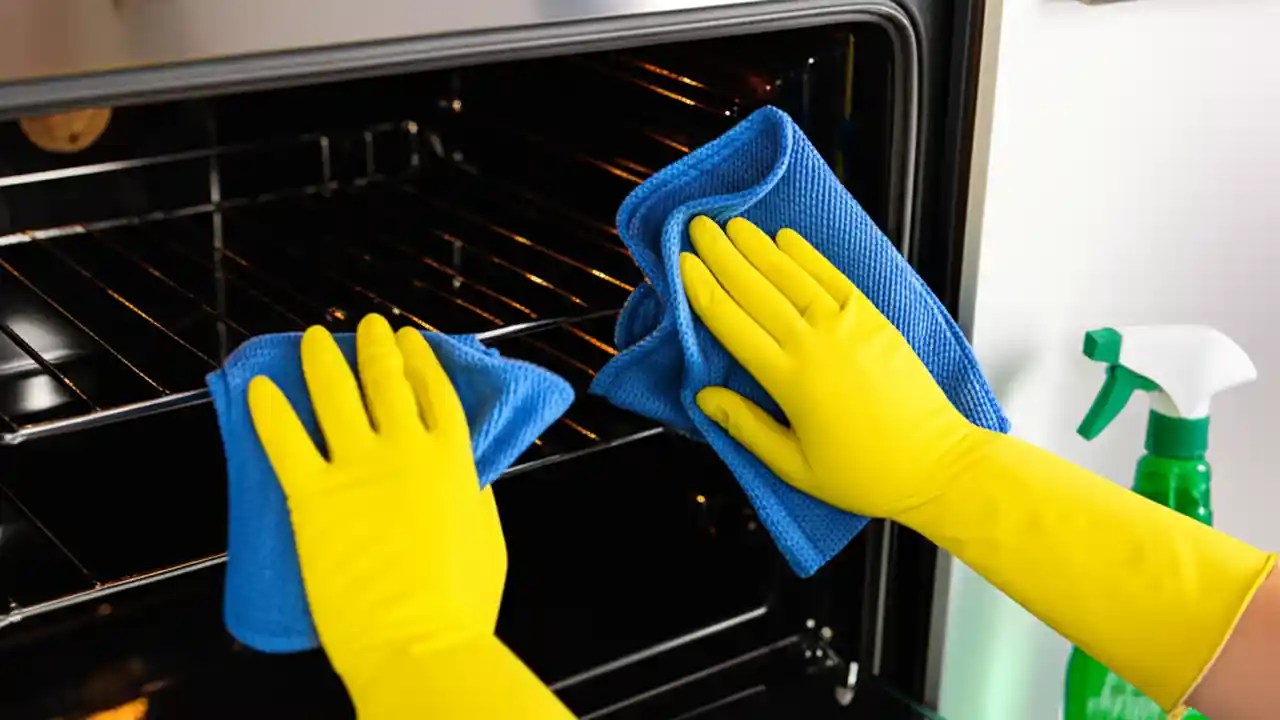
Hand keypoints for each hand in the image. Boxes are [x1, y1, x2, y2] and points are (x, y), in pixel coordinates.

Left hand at [247, 314, 505, 684]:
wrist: (417, 640)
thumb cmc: (461, 603)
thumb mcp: (487, 538)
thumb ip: (475, 495)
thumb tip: (467, 474)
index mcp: (453, 458)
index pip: (434, 391)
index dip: (421, 359)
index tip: (410, 339)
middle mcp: (405, 449)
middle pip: (387, 380)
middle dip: (376, 346)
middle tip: (367, 324)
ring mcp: (357, 468)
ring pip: (335, 395)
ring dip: (322, 361)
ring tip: (312, 338)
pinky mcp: (313, 496)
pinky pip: (285, 440)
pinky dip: (270, 410)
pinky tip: (259, 387)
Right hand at [681, 216, 982, 517]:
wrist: (936, 464)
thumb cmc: (865, 474)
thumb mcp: (794, 467)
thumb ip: (746, 428)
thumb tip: (704, 397)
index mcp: (788, 380)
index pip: (731, 323)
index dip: (701, 289)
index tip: (681, 264)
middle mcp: (814, 343)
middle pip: (755, 289)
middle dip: (722, 255)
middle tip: (697, 228)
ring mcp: (846, 326)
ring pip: (790, 275)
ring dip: (757, 246)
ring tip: (732, 225)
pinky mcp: (873, 319)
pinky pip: (832, 277)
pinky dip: (807, 255)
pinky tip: (785, 238)